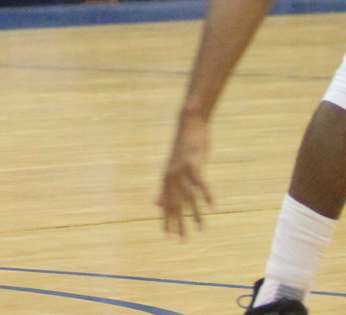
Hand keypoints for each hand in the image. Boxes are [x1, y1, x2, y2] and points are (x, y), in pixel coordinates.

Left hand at [159, 115, 213, 238]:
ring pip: (189, 198)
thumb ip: (164, 188)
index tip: (167, 238)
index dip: (166, 221)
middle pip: (175, 205)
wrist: (188, 126)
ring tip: (201, 230)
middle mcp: (171, 177)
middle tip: (182, 242)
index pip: (165, 205)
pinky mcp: (193, 165)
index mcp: (166, 179)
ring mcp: (181, 171)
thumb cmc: (183, 149)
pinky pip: (201, 184)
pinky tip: (213, 208)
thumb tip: (155, 204)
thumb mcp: (172, 169)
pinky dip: (207, 196)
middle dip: (178, 224)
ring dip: (196, 215)